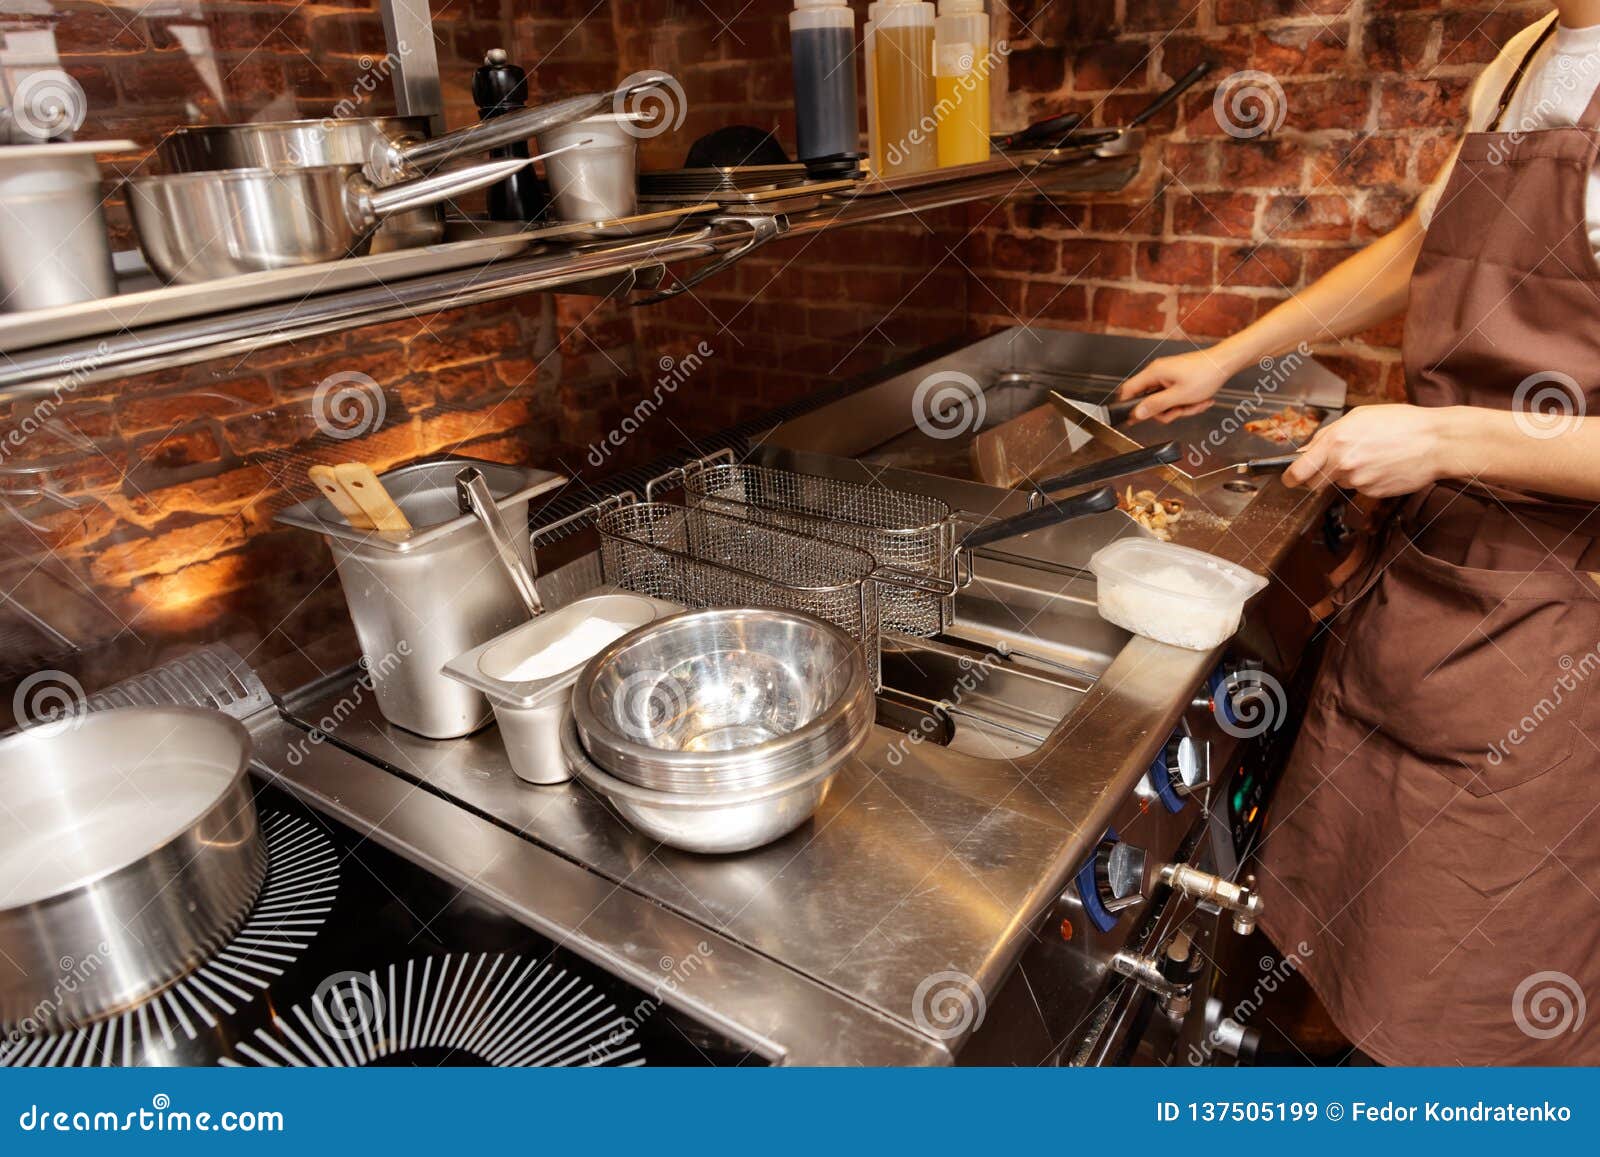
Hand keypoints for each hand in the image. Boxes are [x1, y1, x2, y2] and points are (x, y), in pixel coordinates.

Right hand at [1117, 349, 1235, 421]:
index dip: (1128, 406)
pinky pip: (1174, 396)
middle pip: (1149, 400)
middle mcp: (1158, 372)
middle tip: (1178, 411)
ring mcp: (1167, 375)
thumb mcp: (1179, 396)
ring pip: (1164, 401)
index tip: (1132, 419)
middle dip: (1165, 411)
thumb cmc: (1206, 374)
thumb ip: (1156, 405)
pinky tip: (1197, 400)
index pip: (1129, 390)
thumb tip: (1137, 413)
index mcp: (1154, 373)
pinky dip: (1185, 402)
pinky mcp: (1176, 378)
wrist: (1224, 364)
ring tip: (1193, 404)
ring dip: (1179, 408)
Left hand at [1281, 404, 1446, 496]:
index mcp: (1335, 441)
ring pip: (1340, 483)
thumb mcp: (1359, 416)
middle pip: (1314, 482)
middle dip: (1318, 475)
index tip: (1288, 478)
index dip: (1289, 478)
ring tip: (1372, 455)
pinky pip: (1360, 488)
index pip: (1298, 471)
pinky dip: (1367, 479)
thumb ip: (1327, 434)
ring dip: (1347, 474)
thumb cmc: (1401, 423)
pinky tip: (1383, 465)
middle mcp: (1343, 464)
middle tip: (1336, 461)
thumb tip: (1305, 449)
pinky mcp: (1373, 493)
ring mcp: (1359, 481)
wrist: (1437, 441)